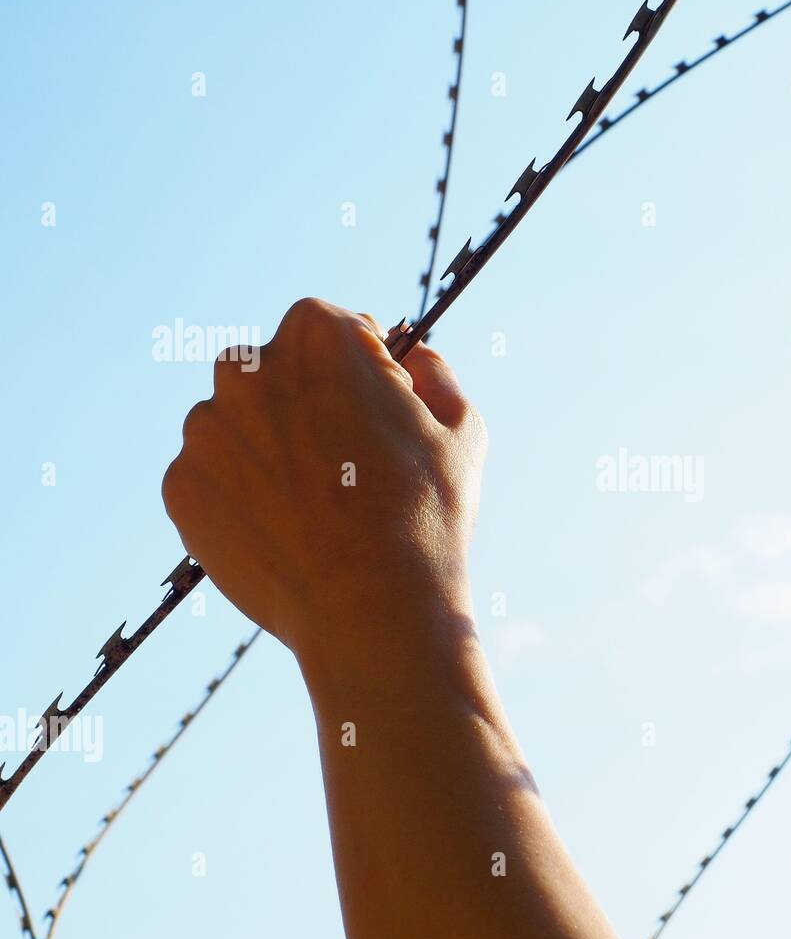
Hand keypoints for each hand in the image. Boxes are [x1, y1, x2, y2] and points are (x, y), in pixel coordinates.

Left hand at [162, 298, 486, 660]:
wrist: (371, 611)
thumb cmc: (427, 515)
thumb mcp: (462, 428)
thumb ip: (434, 371)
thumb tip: (411, 356)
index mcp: (318, 336)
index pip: (331, 326)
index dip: (360, 367)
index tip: (376, 410)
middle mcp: (248, 368)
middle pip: (275, 370)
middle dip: (304, 401)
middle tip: (346, 462)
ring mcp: (206, 429)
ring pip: (237, 423)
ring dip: (267, 448)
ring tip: (316, 506)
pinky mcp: (181, 486)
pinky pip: (212, 478)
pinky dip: (241, 496)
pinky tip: (285, 531)